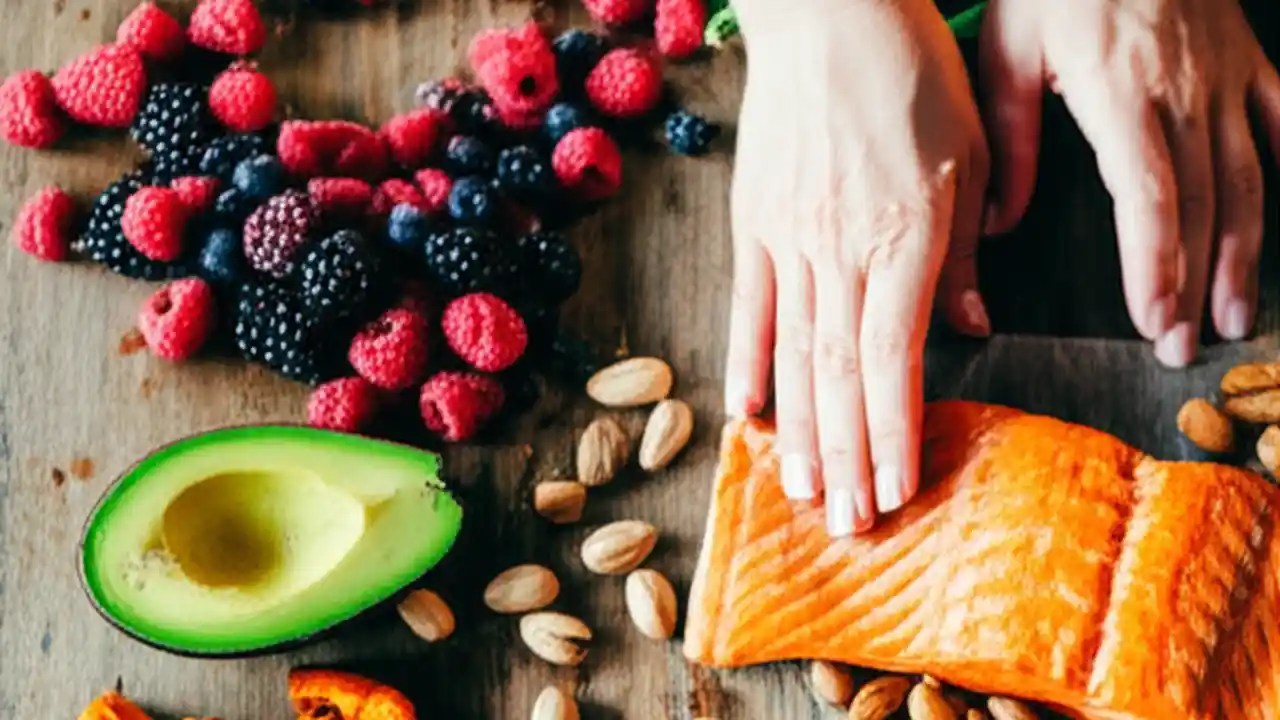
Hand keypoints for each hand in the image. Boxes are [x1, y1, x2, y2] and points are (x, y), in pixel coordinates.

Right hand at [725, 0, 989, 534]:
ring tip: (800, 492)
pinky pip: (748, 305)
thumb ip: (968, 248)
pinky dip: (747, 361)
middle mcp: (840, 248)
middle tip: (846, 523)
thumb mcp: (968, 151)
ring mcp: (787, 238)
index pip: (894, 359)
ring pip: (792, 354)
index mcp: (904, 234)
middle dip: (847, 457)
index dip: (892, 433)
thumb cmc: (910, 70)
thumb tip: (971, 325)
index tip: (895, 490)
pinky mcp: (752, 222)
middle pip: (840, 374)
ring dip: (799, 431)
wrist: (829, 10)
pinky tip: (747, 413)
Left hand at [981, 0, 1279, 365]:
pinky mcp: (1248, 60)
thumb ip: (1011, 142)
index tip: (1152, 318)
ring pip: (1246, 180)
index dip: (1155, 263)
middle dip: (1195, 284)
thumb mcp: (1010, 51)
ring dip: (1243, 254)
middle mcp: (1185, 92)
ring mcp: (1226, 76)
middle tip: (1184, 348)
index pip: (1149, 197)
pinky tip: (1277, 226)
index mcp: (1121, 93)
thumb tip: (1000, 223)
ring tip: (1236, 317)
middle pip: (1201, 205)